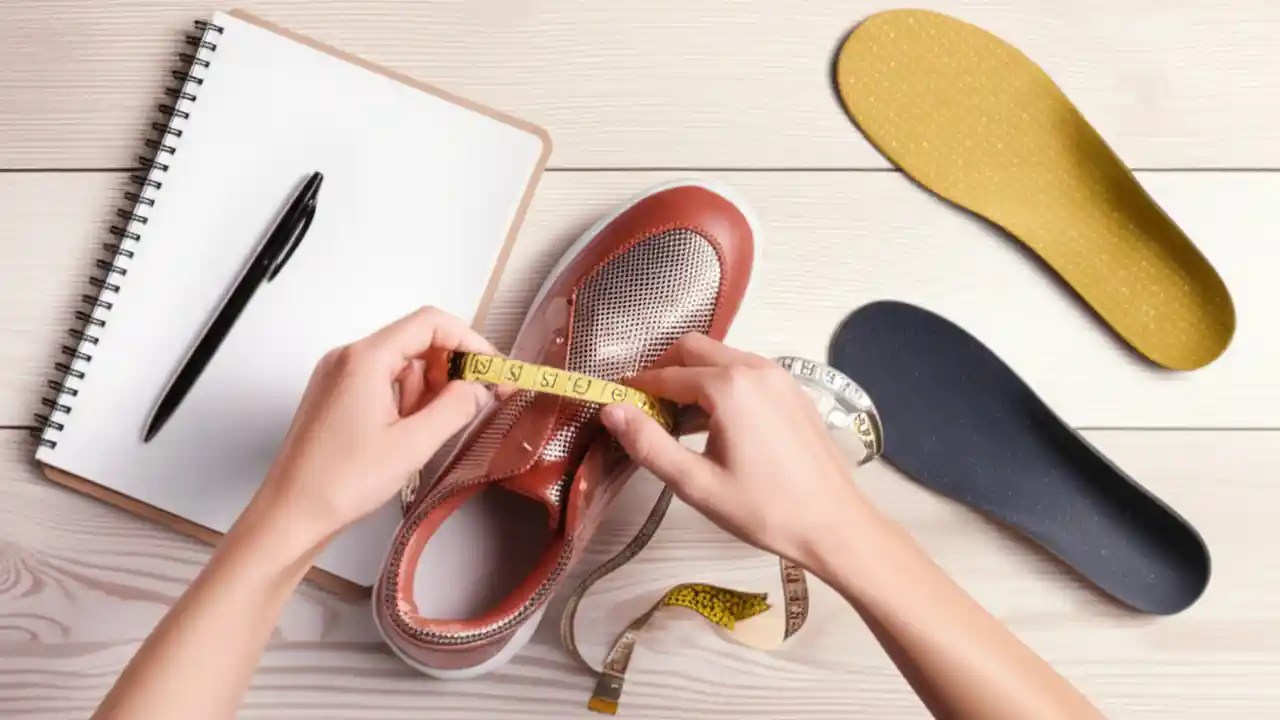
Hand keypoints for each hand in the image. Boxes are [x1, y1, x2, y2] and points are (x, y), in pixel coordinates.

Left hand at [255, 306, 494, 540]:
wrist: (291, 513)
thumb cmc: (339, 483)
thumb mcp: (412, 446)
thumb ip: (454, 409)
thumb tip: (478, 388)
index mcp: (364, 359)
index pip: (429, 323)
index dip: (468, 342)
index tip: (491, 369)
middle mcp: (347, 358)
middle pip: (415, 340)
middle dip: (449, 368)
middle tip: (472, 401)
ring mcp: (338, 375)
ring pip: (401, 362)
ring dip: (427, 387)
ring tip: (427, 428)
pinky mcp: (336, 394)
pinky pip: (382, 380)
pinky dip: (405, 398)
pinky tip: (408, 430)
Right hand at [599, 333, 872, 568]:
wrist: (834, 524)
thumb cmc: (764, 509)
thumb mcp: (696, 484)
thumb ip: (649, 443)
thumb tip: (610, 410)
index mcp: (729, 387)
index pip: (666, 375)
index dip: (636, 388)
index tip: (613, 403)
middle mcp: (755, 368)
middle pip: (693, 349)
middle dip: (663, 370)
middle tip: (643, 407)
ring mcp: (779, 376)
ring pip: (721, 357)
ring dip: (692, 376)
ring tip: (674, 420)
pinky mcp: (793, 390)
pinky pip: (746, 371)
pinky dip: (720, 383)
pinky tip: (713, 424)